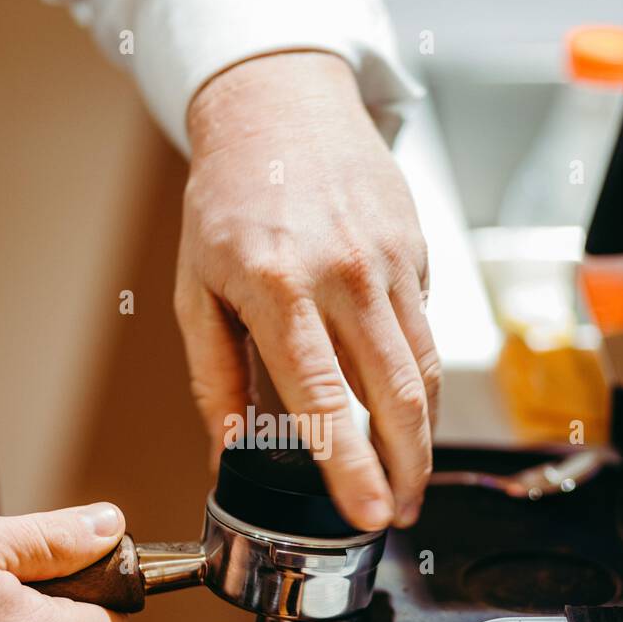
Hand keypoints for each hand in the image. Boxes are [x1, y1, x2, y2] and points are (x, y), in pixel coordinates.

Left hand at [176, 51, 439, 530]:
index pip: (323, 397)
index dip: (350, 465)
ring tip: (411, 480)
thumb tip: (226, 453)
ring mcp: (387, 260)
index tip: (368, 514)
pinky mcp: (414, 250)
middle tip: (399, 515)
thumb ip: (213, 376)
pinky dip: (423, 382)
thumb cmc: (227, 202)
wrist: (279, 106)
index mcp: (276, 287)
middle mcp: (342, 274)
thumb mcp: (196, 289)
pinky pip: (426, 331)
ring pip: (425, 369)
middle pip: (396, 394)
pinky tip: (410, 415)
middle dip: (406, 470)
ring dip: (425, 437)